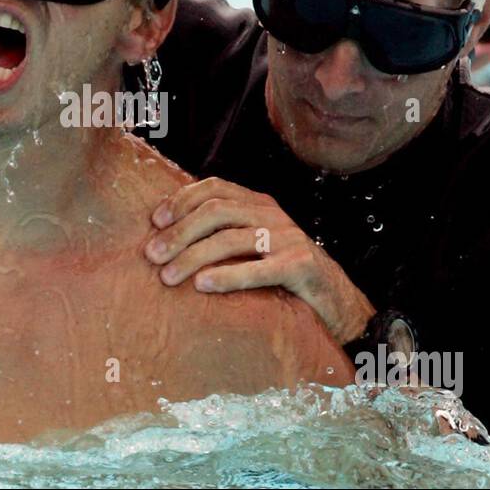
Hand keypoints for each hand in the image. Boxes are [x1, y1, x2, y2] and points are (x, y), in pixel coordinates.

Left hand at [143, 177, 375, 342]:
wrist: (337, 301)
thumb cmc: (284, 276)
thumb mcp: (253, 248)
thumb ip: (222, 237)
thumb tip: (166, 241)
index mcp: (259, 204)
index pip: (215, 187)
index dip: (181, 200)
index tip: (154, 221)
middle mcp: (273, 215)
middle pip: (217, 211)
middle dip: (179, 232)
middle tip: (152, 255)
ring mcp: (288, 238)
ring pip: (231, 239)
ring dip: (193, 257)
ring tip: (168, 276)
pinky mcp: (300, 265)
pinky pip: (258, 269)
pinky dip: (227, 276)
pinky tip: (203, 285)